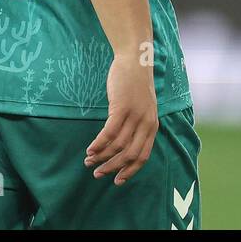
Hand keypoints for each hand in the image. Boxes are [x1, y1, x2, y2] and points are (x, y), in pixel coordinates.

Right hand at [84, 52, 157, 184]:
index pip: (142, 156)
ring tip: (89, 161)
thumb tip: (122, 146)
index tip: (117, 181)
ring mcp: (135, 116)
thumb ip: (137, 125)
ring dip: (101, 156)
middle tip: (97, 174)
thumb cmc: (135, 84)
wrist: (135, 60)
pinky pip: (109, 133)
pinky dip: (98, 144)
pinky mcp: (122, 107)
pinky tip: (90, 149)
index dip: (129, 171)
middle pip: (129, 155)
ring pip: (117, 146)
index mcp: (152, 126)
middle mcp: (146, 123)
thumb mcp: (143, 107)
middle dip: (112, 168)